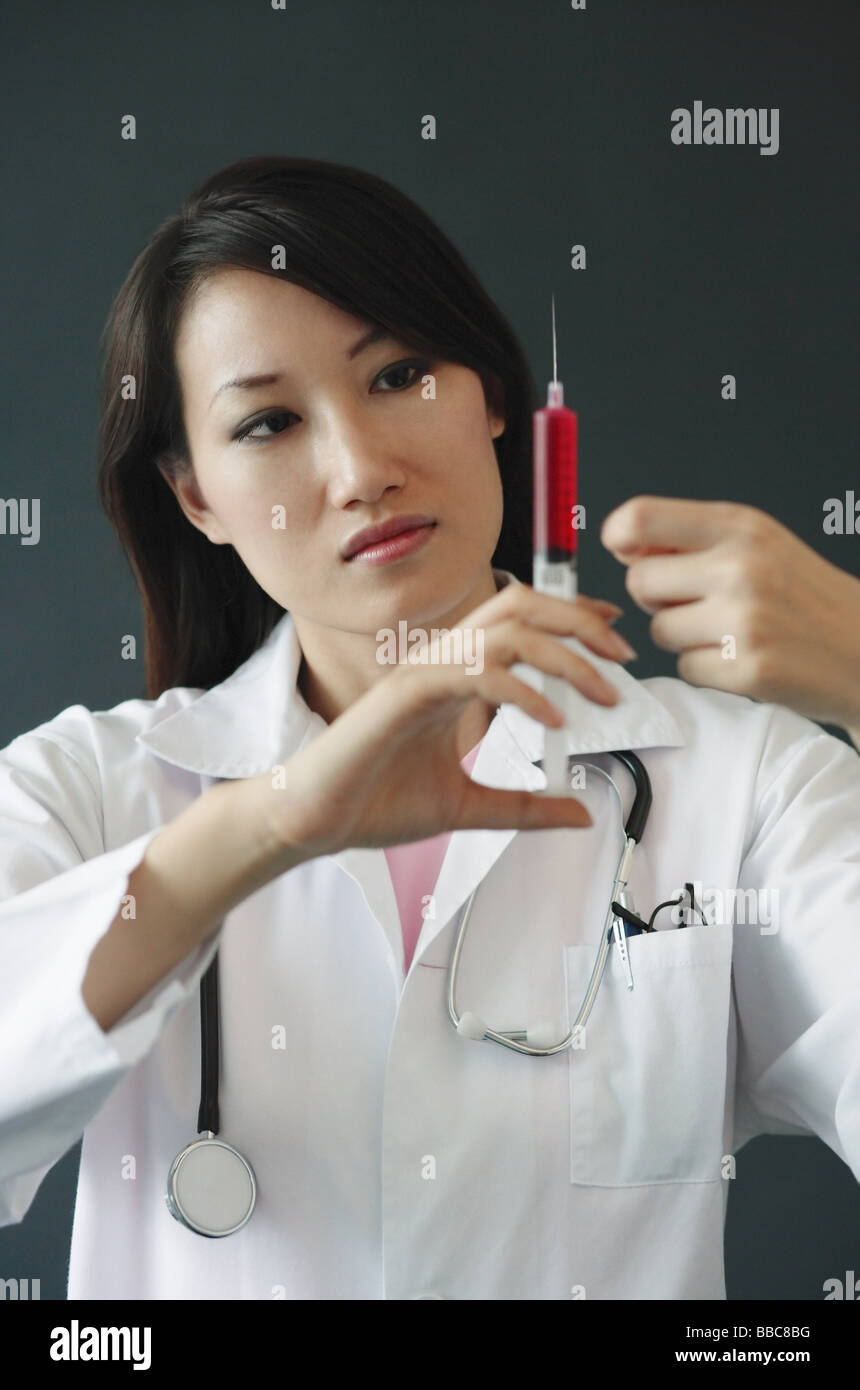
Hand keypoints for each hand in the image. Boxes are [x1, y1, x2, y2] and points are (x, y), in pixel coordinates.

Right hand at [265, 584, 636, 856]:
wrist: (315, 821)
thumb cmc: (374, 803)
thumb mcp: (469, 807)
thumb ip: (524, 806)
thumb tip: (580, 812)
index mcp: (456, 676)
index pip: (520, 622)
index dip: (571, 618)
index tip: (614, 636)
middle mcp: (443, 662)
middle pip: (521, 605)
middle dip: (580, 621)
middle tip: (623, 655)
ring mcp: (424, 672)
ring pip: (508, 631)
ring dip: (565, 656)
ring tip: (602, 694)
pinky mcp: (406, 693)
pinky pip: (476, 671)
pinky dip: (524, 690)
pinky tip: (552, 719)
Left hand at [600, 495, 859, 730]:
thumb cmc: (806, 596)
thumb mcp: (760, 544)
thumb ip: (694, 539)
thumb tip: (624, 544)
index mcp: (741, 527)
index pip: (642, 517)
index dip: (619, 537)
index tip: (628, 552)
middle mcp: (741, 567)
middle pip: (639, 581)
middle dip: (657, 598)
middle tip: (697, 603)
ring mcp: (743, 620)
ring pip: (659, 630)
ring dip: (684, 637)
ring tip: (729, 631)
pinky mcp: (746, 668)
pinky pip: (685, 668)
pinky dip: (707, 668)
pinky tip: (742, 657)